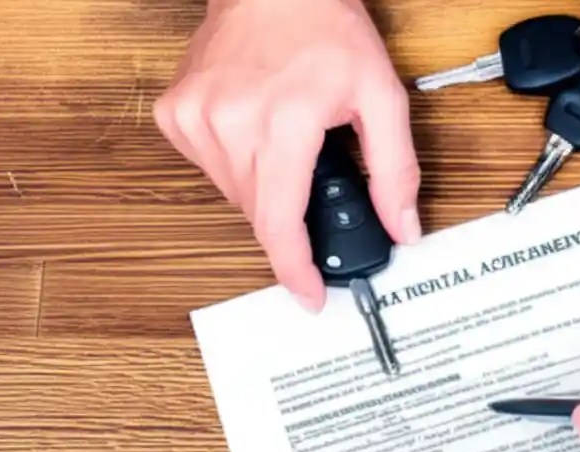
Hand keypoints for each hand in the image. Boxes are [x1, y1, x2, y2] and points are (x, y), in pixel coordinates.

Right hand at [155, 0, 420, 311]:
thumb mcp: (381, 95)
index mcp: (283, 123)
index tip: (308, 296)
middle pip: (263, 215)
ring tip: (291, 145)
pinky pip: (210, 169)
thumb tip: (403, 226)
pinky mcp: (176, 114)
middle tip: (318, 187)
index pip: (282, 222)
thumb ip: (395, 169)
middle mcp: (231, 124)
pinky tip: (258, 131)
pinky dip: (239, 167)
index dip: (296, 269)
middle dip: (294, 222)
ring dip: (268, 192)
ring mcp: (196, 119)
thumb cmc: (324, 26)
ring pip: (236, 196)